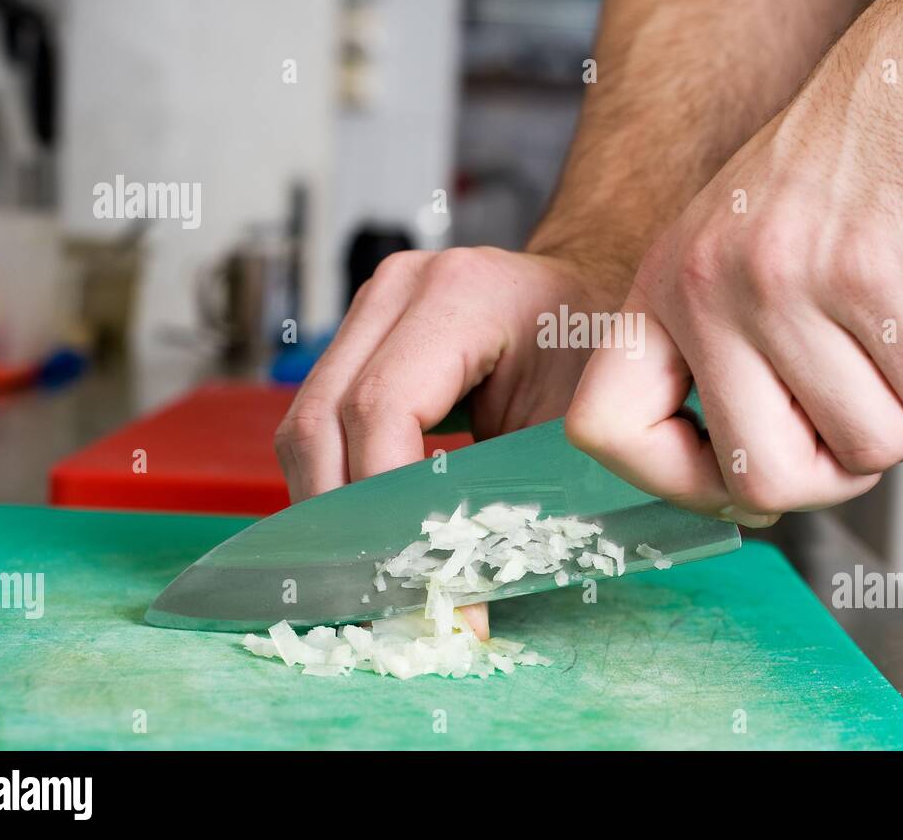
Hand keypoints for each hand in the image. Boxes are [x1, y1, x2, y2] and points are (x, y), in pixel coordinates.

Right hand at [275, 246, 616, 637]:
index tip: (417, 579)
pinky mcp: (361, 336)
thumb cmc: (598, 361)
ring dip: (328, 511)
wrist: (595, 303)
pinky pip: (319, 421)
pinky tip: (370, 535)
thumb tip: (461, 612)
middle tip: (379, 597)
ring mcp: (373, 307)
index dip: (385, 506)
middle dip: (343, 521)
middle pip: (320, 420)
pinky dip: (335, 484)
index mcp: (461, 295)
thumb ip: (516, 502)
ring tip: (373, 577)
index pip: (380, 410)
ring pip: (304, 426)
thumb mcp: (575, 426)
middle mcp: (401, 290)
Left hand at [566, 0, 902, 524]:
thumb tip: (751, 489)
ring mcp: (788, 285)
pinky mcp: (879, 282)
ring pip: (867, 450)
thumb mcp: (751, 254)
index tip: (740, 471)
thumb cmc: (862, 167)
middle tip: (879, 416)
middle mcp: (709, 287)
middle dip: (839, 472)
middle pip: (760, 477)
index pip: (606, 426)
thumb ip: (734, 358)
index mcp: (667, 285)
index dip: (678, 478)